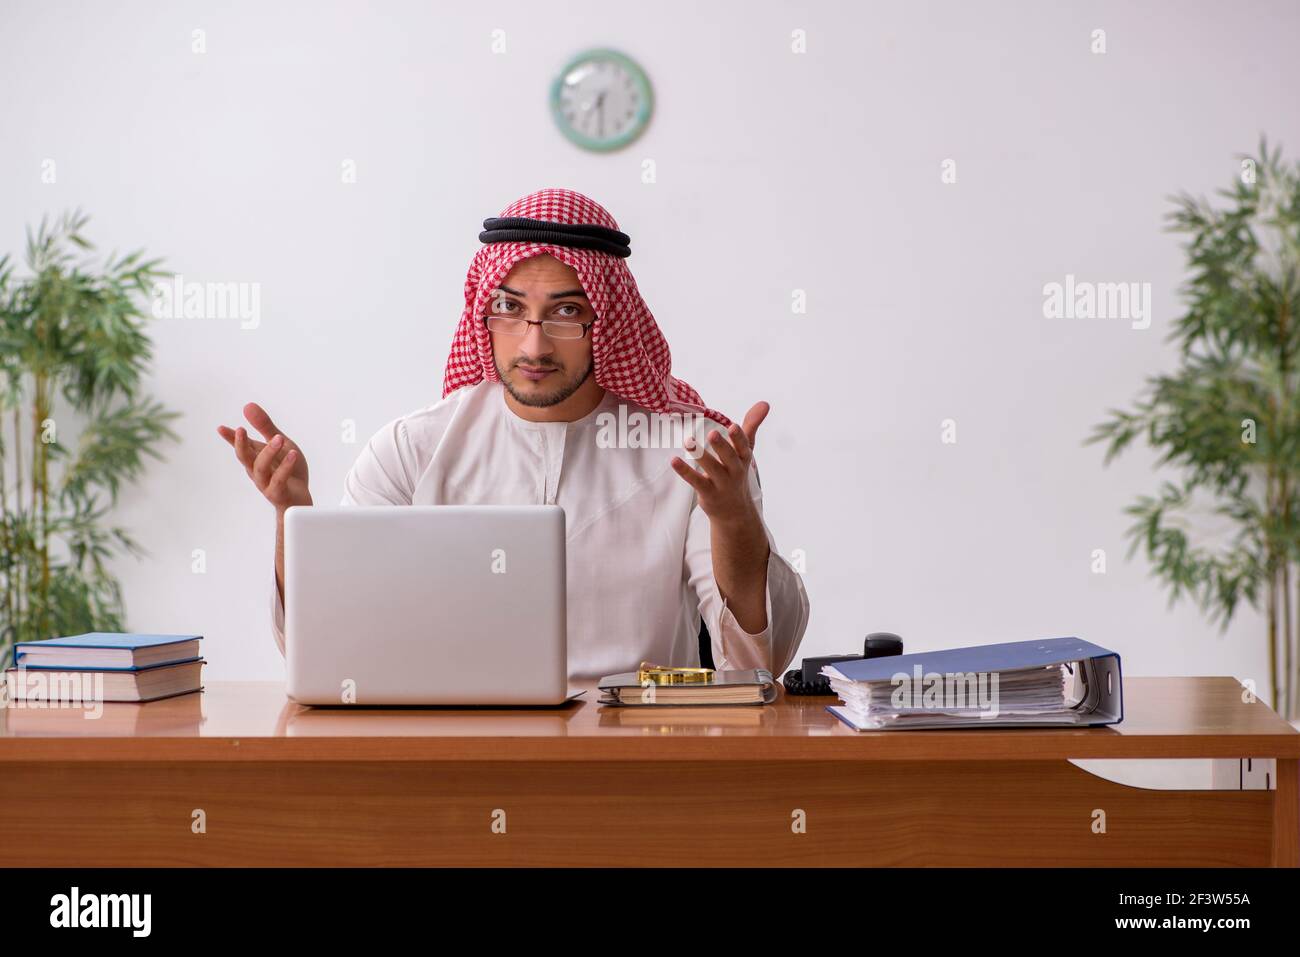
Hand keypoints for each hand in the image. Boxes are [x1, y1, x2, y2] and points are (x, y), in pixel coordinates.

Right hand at [217, 403, 311, 510]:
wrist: (300, 499)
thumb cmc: (288, 471)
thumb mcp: (280, 443)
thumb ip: (265, 426)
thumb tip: (247, 405)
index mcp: (255, 457)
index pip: (241, 445)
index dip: (230, 437)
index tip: (220, 428)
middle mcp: (256, 470)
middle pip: (244, 457)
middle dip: (241, 444)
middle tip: (241, 430)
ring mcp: (265, 483)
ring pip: (260, 468)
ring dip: (268, 452)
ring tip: (279, 438)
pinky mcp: (277, 493)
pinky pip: (279, 480)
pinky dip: (285, 467)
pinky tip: (293, 454)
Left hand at [669, 401, 768, 527]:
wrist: (734, 511)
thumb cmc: (737, 472)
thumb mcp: (745, 450)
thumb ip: (751, 426)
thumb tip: (764, 403)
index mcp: (743, 459)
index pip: (743, 447)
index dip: (738, 438)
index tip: (733, 426)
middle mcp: (734, 471)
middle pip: (729, 458)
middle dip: (722, 446)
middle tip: (713, 433)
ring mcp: (721, 483)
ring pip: (711, 469)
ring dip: (700, 455)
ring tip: (688, 442)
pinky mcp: (708, 493)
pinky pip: (696, 482)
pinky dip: (685, 471)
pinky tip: (674, 460)